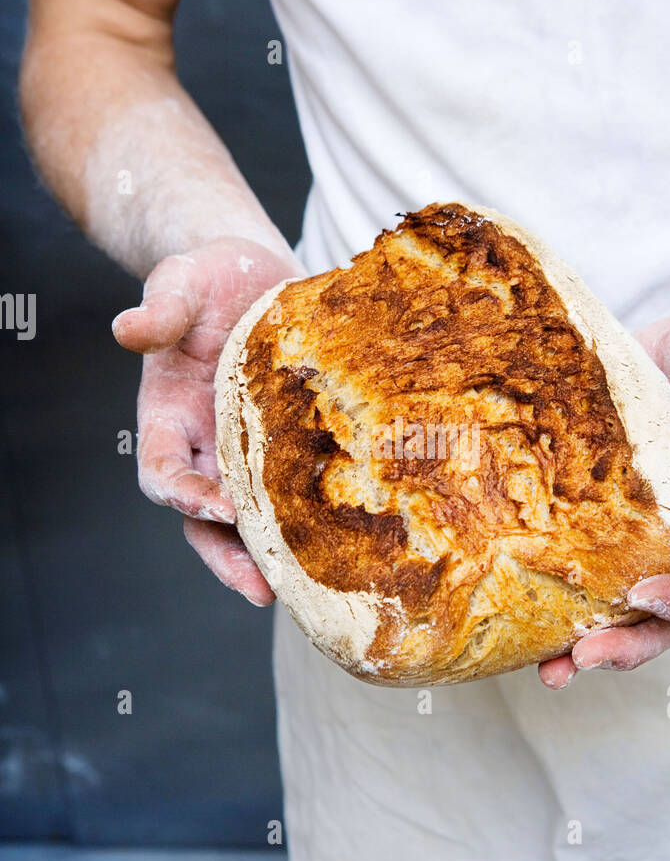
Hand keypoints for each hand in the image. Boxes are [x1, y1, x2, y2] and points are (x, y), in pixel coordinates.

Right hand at [112, 237, 300, 604]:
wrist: (251, 271)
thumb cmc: (208, 277)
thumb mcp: (181, 281)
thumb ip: (159, 309)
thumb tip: (125, 330)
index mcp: (169, 418)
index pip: (164, 471)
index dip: (185, 495)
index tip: (219, 508)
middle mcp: (206, 447)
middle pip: (205, 518)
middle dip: (229, 555)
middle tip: (261, 589)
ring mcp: (249, 453)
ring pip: (256, 519)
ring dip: (276, 555)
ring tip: (309, 589)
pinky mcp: (293, 448)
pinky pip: (300, 492)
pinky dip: (317, 520)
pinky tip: (353, 542)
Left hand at [538, 304, 669, 686]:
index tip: (646, 597)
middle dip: (631, 643)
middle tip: (584, 658)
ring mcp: (643, 532)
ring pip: (622, 605)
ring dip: (588, 642)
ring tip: (550, 671)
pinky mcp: (601, 511)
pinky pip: (580, 560)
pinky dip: (553, 594)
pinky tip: (515, 612)